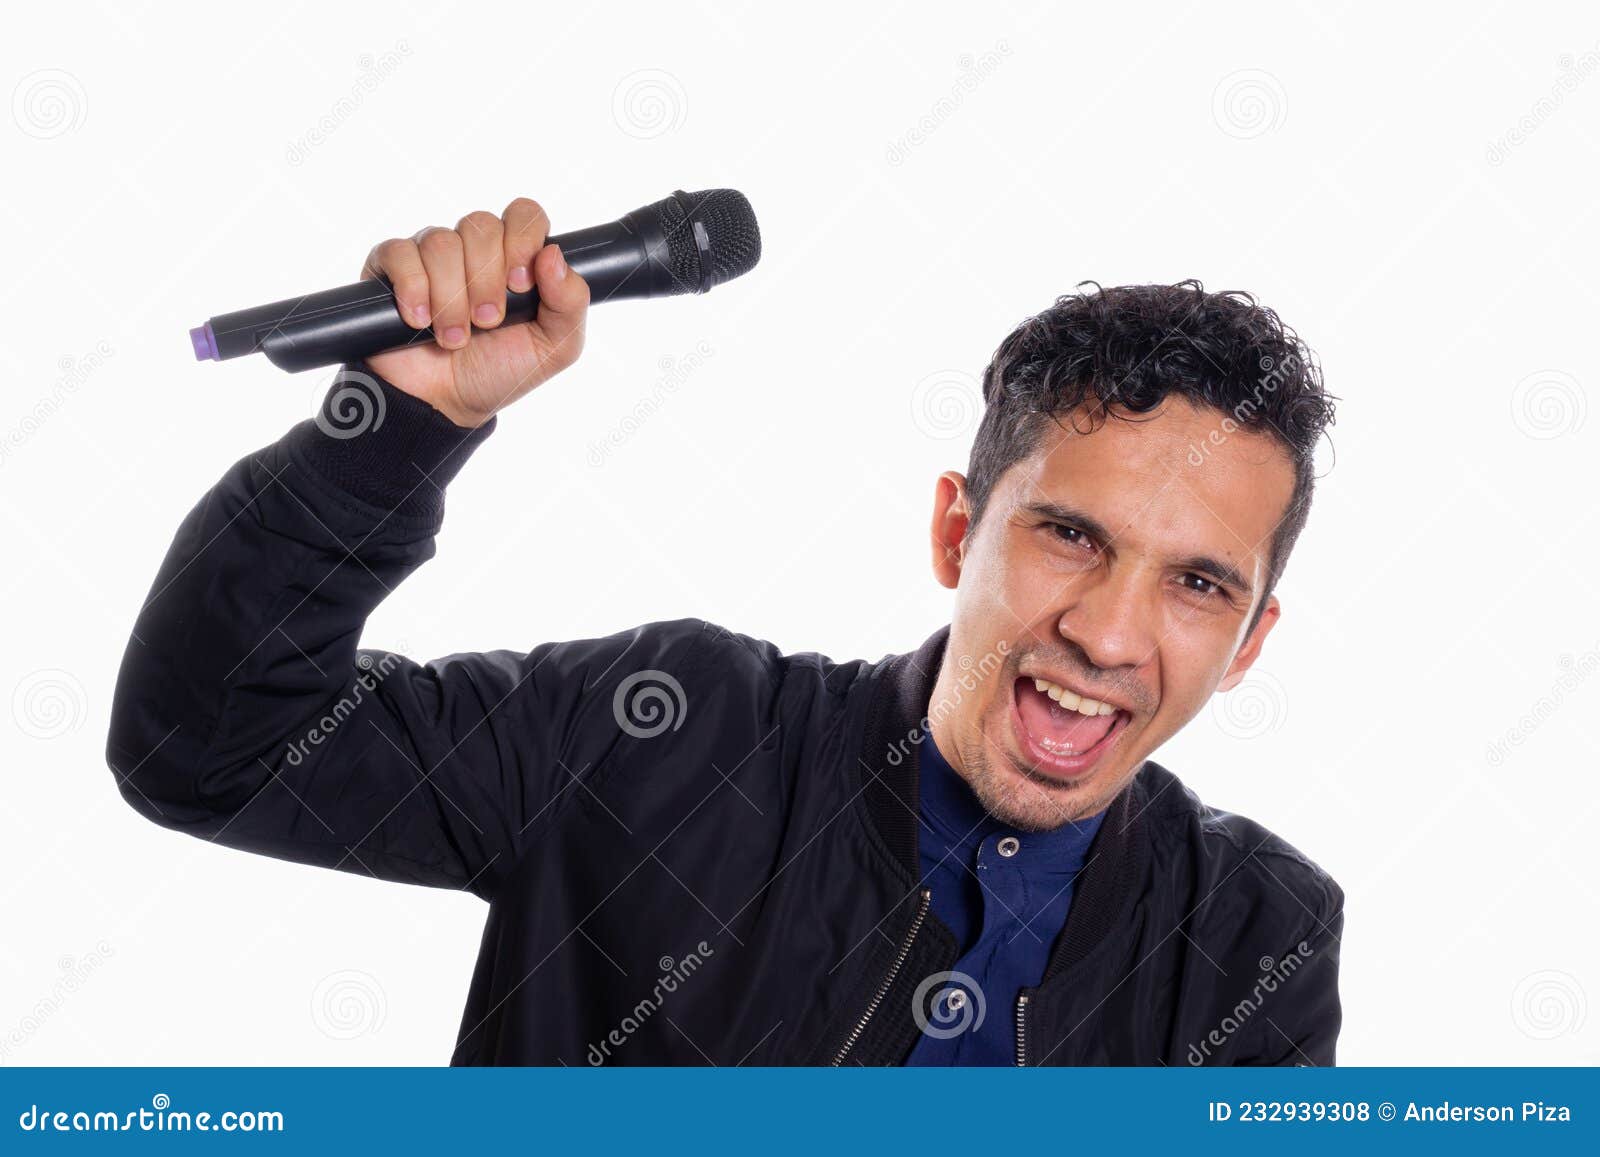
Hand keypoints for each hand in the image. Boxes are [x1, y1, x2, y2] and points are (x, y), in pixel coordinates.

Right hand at [359, 198, 589, 427]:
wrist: (446, 404)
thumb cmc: (500, 371)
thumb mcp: (555, 347)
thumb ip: (571, 302)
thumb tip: (554, 253)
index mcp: (515, 257)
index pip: (523, 214)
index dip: (522, 241)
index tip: (519, 285)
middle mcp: (473, 249)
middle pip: (480, 225)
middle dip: (486, 281)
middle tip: (487, 322)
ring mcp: (430, 255)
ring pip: (440, 242)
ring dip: (451, 298)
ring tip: (454, 337)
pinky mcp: (391, 268)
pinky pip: (400, 253)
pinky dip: (413, 290)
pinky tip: (420, 320)